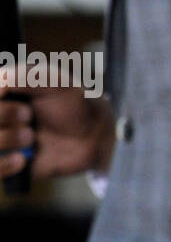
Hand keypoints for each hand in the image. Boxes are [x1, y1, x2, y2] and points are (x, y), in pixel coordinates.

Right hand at [0, 82, 114, 179]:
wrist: (92, 134)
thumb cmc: (72, 103)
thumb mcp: (54, 81)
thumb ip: (24, 76)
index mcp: (1, 92)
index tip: (8, 95)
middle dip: (3, 115)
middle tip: (28, 115)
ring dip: (7, 139)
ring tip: (31, 136)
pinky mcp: (4, 164)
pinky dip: (4, 165)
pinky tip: (23, 159)